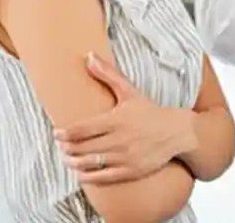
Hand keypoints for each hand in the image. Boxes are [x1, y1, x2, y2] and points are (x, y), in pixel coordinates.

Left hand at [54, 52, 198, 184]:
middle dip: (67, 148)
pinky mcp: (131, 171)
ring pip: (90, 163)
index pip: (82, 129)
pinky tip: (80, 173)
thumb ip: (108, 74)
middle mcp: (120, 139)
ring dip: (73, 162)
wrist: (177, 132)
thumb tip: (89, 56)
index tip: (56, 134)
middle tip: (60, 146)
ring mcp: (125, 157)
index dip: (65, 133)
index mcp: (117, 119)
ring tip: (67, 159)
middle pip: (83, 147)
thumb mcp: (130, 91)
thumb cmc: (150, 111)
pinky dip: (88, 176)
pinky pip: (103, 177)